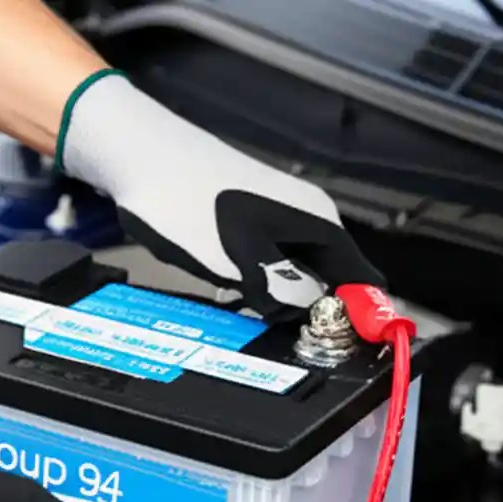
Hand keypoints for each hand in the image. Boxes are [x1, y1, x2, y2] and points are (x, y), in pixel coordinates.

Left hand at [61, 71, 383, 320]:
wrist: (140, 155)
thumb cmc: (187, 201)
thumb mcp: (238, 261)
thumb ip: (283, 291)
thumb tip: (313, 312)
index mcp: (318, 223)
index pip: (362, 279)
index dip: (358, 316)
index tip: (339, 346)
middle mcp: (307, 216)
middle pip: (332, 279)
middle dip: (313, 312)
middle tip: (280, 335)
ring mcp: (279, 214)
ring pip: (298, 273)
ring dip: (279, 299)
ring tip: (247, 311)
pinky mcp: (250, 217)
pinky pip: (270, 262)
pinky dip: (257, 283)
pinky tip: (230, 291)